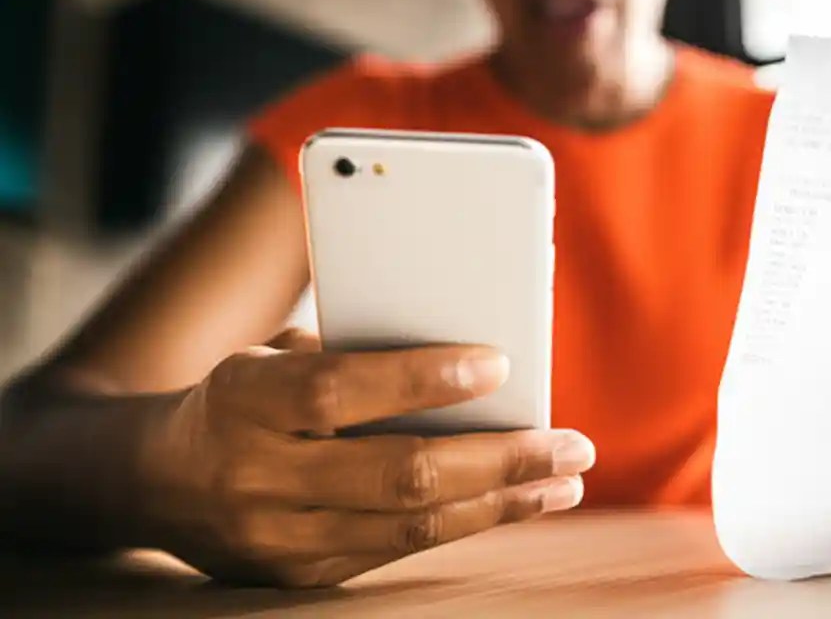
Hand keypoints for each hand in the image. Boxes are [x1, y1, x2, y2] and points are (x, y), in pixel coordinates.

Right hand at [134, 330, 594, 586]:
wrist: (156, 482)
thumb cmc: (242, 396)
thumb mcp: (271, 357)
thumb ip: (350, 353)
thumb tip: (468, 358)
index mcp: (242, 400)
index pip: (336, 392)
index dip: (418, 379)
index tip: (498, 363)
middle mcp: (256, 477)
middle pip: (395, 474)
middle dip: (498, 459)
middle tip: (573, 444)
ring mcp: (278, 540)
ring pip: (410, 526)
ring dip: (501, 502)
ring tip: (566, 480)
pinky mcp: (301, 578)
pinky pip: (399, 552)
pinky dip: (467, 524)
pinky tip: (516, 502)